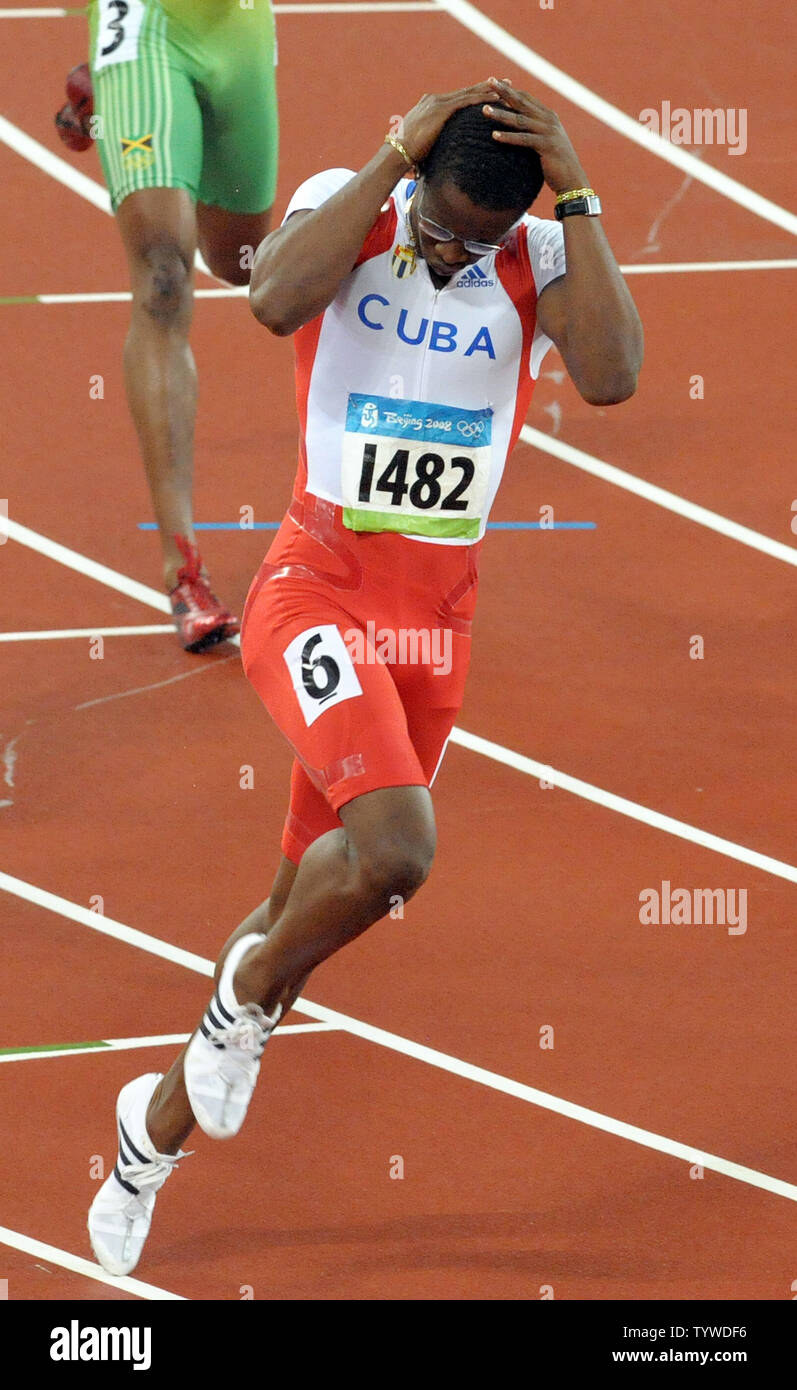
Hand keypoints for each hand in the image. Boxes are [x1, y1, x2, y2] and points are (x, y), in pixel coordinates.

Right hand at [399, 79, 503, 163]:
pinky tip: (496, 98)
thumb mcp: (423, 145)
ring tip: (507, 87)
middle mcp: (434, 100)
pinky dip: (482, 99)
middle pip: (466, 91)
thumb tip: (438, 157)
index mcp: (430, 105)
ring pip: (469, 93)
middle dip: (486, 87)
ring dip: (489, 90)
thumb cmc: (406, 155)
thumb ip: (434, 143)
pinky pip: (466, 102)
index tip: (490, 91)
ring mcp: (437, 103)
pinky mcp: (441, 110)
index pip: (458, 97)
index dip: (475, 93)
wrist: (396, 152)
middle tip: (505, 83)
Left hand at [483, 79, 588, 193]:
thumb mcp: (545, 142)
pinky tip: (494, 136)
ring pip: (520, 120)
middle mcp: (549, 120)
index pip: (526, 98)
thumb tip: (517, 129)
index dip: (510, 90)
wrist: (572, 179)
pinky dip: (508, 137)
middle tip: (489, 82)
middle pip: (522, 102)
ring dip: (501, 115)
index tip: (494, 82)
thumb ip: (534, 132)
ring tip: (484, 110)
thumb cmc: (556, 164)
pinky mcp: (546, 145)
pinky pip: (523, 139)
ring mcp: (548, 131)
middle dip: (504, 92)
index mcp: (548, 116)